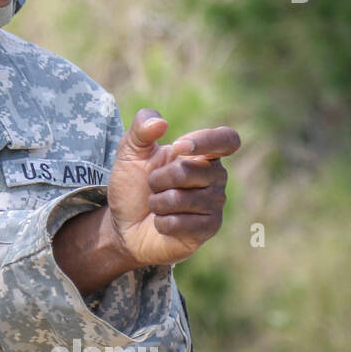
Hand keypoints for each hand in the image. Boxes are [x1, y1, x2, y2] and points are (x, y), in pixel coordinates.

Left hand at [106, 108, 239, 266]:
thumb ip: (141, 129)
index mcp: (203, 154)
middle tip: (153, 186)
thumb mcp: (130, 152)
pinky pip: (180, 222)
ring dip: (156, 202)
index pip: (227, 139)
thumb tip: (160, 123)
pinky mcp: (208, 228)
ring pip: (180, 199)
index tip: (178, 147)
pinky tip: (162, 222)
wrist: (123, 223)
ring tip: (156, 205)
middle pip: (187, 171)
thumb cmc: (133, 185)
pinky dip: (161, 222)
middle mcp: (215, 177)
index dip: (206, 141)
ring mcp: (214, 204)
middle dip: (157, 179)